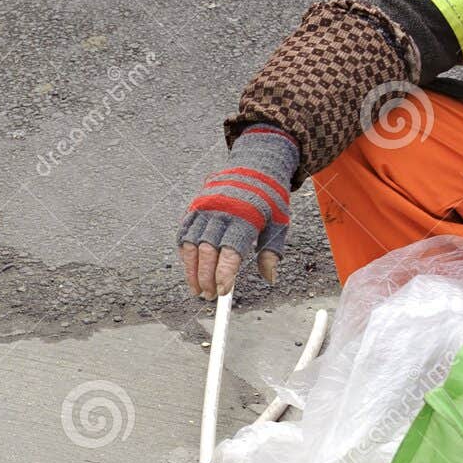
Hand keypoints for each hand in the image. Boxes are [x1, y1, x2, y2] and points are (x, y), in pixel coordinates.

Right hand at [176, 125, 298, 299]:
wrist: (256, 166)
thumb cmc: (270, 199)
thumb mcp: (279, 224)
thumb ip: (271, 252)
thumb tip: (270, 278)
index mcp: (244, 218)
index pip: (230, 253)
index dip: (224, 275)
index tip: (222, 292)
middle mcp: (221, 212)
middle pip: (207, 252)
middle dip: (206, 277)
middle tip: (208, 296)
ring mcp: (205, 208)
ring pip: (191, 244)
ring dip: (191, 270)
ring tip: (196, 289)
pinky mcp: (195, 206)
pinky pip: (184, 233)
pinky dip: (185, 253)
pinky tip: (189, 268)